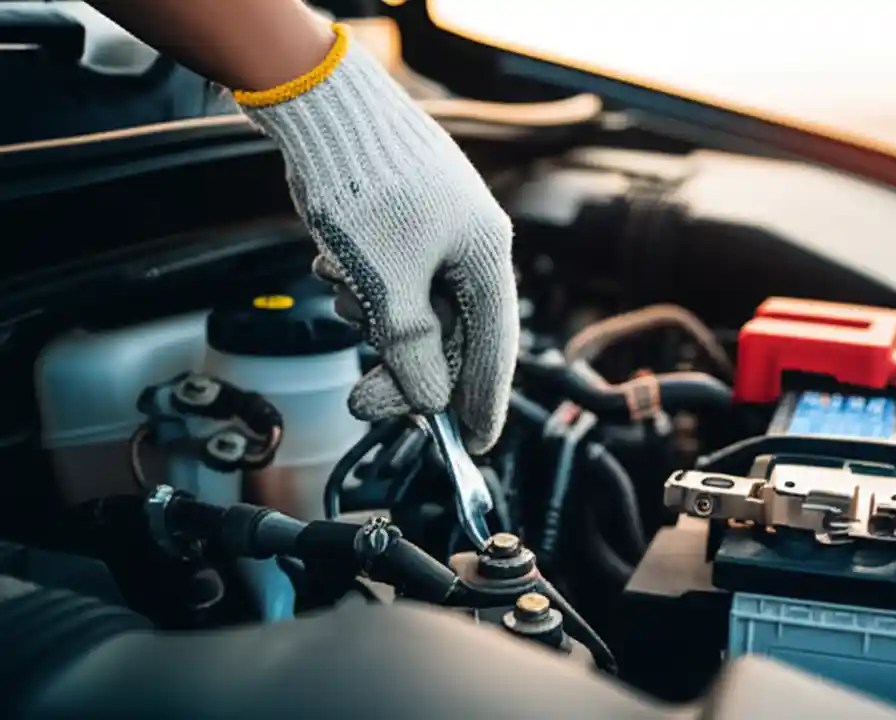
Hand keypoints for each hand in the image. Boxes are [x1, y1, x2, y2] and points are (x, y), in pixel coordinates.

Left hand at [239, 26, 517, 452]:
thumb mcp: (389, 284)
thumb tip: (432, 398)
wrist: (322, 109)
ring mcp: (437, 232)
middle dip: (402, 366)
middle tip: (364, 403)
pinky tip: (336, 264)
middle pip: (449, 333)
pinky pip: (392, 278)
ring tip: (341, 289)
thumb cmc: (366, 185)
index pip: (497, 346)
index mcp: (486, 256)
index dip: (484, 400)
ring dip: (373, 317)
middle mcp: (471, 246)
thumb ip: (413, 349)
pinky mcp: (403, 224)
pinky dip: (363, 286)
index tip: (474, 443)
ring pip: (414, 308)